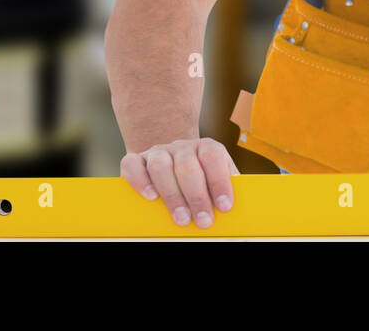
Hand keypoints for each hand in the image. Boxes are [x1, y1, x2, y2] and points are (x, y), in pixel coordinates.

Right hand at [120, 138, 238, 227]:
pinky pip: (132, 164)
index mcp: (206, 147)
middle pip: (188, 166)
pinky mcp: (136, 159)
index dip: (219, 182)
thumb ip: (227, 189)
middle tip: (203, 221)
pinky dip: (140, 181)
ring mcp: (158, 151)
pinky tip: (151, 197)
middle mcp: (181, 147)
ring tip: (181, 218)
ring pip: (161, 165)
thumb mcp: (216, 180)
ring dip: (172, 195)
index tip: (225, 207)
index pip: (213, 157)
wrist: (173, 163)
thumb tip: (236, 211)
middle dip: (197, 196)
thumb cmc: (201, 179)